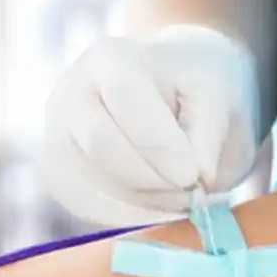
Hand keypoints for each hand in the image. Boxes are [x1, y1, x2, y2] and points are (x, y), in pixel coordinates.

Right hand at [44, 24, 262, 225]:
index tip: (194, 177)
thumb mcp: (219, 96)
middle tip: (193, 195)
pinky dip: (131, 217)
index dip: (159, 145)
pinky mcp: (59, 176)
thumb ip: (210, 133)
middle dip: (153, 181)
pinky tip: (159, 205)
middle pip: (100, 147)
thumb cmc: (194, 92)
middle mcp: (71, 94)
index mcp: (110, 59)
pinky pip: (89, 208)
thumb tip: (198, 180)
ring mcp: (57, 137)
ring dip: (146, 205)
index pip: (125, 99)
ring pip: (93, 185)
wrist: (169, 98)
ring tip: (182, 198)